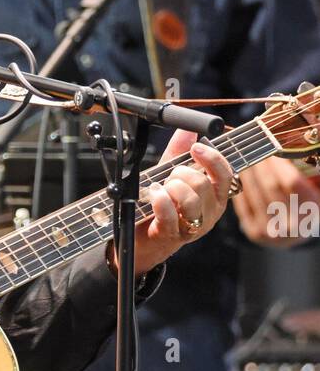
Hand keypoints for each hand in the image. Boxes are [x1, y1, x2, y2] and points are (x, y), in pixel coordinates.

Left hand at [123, 130, 233, 275]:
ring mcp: (192, 227)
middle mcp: (209, 213)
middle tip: (169, 179)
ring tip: (160, 189)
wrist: (144, 240)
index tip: (196, 148)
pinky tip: (153, 194)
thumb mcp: (171, 177)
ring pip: (190, 199)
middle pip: (203, 184)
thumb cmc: (162, 207)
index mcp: (215, 197)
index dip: (212, 158)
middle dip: (181, 174)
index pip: (225, 174)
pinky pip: (170, 213)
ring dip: (171, 188)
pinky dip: (159, 199)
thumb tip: (187, 130)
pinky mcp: (172, 235)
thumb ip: (178, 153)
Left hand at [232, 154, 319, 247]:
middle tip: (252, 148)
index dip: (278, 163)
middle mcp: (291, 225)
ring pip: (254, 194)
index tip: (270, 148)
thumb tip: (284, 147)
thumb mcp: (312, 188)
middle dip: (260, 164)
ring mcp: (271, 232)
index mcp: (311, 210)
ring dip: (247, 172)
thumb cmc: (305, 204)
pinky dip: (240, 187)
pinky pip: (243, 204)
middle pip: (270, 186)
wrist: (295, 234)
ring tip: (244, 158)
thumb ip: (302, 171)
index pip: (291, 182)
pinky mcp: (254, 233)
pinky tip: (238, 175)